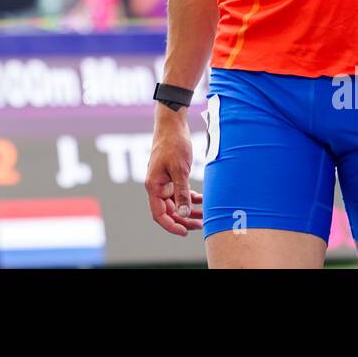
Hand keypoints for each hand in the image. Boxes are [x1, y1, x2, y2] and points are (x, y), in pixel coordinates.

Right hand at [145, 107, 202, 235]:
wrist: (172, 124)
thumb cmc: (173, 144)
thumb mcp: (180, 169)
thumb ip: (182, 192)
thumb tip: (184, 215)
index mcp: (153, 186)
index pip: (159, 214)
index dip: (171, 226)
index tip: (185, 232)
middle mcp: (157, 186)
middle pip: (169, 211)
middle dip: (184, 220)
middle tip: (201, 225)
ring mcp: (164, 181)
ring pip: (175, 203)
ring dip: (188, 211)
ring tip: (203, 217)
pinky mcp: (172, 175)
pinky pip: (179, 192)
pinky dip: (190, 198)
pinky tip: (202, 200)